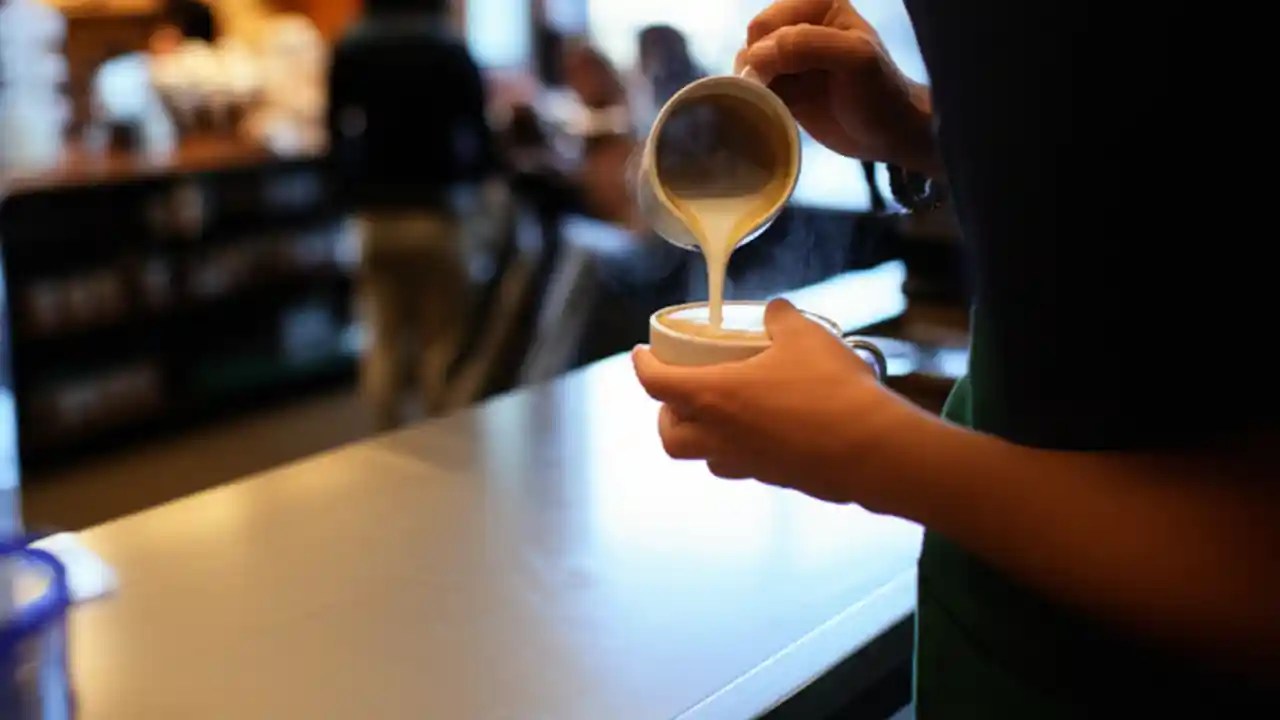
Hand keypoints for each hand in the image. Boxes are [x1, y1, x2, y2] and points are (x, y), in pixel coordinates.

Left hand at [632, 299, 924, 508]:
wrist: (873, 449)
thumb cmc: (831, 390)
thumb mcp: (806, 336)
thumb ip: (782, 319)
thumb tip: (775, 310)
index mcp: (713, 398)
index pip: (656, 384)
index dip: (642, 366)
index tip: (640, 354)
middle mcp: (721, 437)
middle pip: (670, 437)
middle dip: (666, 414)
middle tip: (680, 390)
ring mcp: (748, 464)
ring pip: (705, 457)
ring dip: (702, 436)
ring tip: (721, 412)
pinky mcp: (776, 478)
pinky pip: (743, 465)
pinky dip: (740, 447)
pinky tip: (765, 427)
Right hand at [735, 0, 937, 173]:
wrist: (889, 135)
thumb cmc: (880, 92)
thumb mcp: (854, 59)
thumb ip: (807, 45)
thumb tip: (756, 55)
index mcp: (817, 5)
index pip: (767, 23)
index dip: (768, 51)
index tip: (785, 78)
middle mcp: (799, 25)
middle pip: (752, 43)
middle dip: (758, 69)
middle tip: (779, 94)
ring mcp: (789, 58)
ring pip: (749, 66)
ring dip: (755, 87)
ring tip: (781, 105)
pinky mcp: (784, 87)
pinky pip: (753, 88)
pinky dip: (756, 101)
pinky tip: (774, 112)